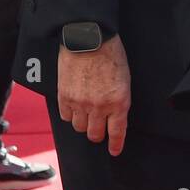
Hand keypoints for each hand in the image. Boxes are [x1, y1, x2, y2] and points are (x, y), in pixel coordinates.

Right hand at [58, 35, 130, 155]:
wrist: (89, 38)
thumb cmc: (110, 53)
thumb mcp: (124, 78)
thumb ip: (119, 99)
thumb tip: (114, 113)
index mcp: (119, 102)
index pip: (117, 133)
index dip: (115, 145)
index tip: (114, 150)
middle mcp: (99, 107)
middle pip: (95, 134)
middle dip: (98, 134)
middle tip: (98, 129)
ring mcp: (80, 103)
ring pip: (79, 127)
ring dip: (83, 123)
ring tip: (85, 115)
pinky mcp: (64, 97)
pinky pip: (66, 116)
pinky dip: (70, 114)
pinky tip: (73, 107)